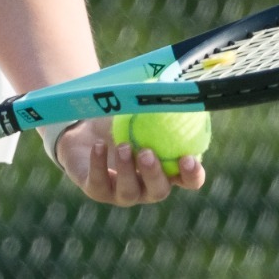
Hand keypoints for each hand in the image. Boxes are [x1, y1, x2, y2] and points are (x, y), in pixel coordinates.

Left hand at [53, 119, 208, 205]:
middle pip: (159, 191)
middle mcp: (147, 187)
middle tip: (147, 153)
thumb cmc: (122, 117)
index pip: (188, 180)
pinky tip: (99, 145)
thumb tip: (175, 85)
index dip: (192, 174)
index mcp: (166, 170)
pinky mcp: (98, 191)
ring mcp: (122, 192)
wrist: (86, 126)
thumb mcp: (141, 111)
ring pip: (129, 192)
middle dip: (154, 174)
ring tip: (122, 146)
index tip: (187, 158)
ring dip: (126, 169)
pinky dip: (99, 164)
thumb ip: (159, 105)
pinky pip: (99, 183)